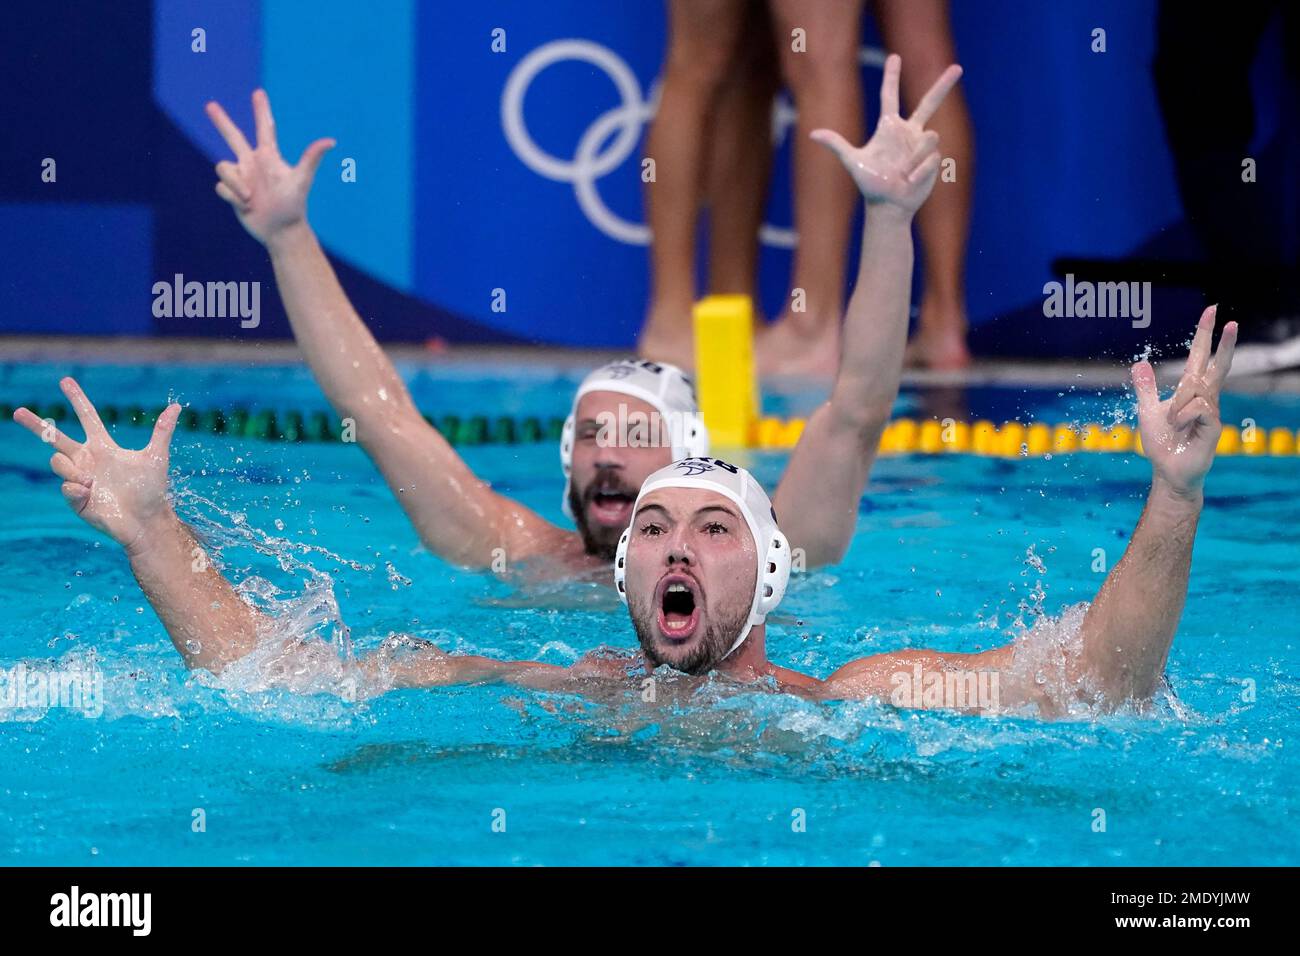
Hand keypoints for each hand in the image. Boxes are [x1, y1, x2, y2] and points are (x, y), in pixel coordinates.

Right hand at [13, 378, 182, 552]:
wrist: (147, 520)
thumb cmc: (152, 489)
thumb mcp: (156, 457)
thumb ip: (162, 431)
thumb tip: (177, 406)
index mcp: (103, 447)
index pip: (86, 417)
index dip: (77, 399)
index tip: (65, 380)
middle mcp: (87, 460)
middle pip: (55, 438)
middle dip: (36, 425)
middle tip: (17, 411)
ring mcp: (78, 478)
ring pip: (58, 462)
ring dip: (72, 469)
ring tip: (93, 482)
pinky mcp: (75, 498)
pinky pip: (67, 486)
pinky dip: (78, 488)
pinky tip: (91, 493)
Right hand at [206, 89, 334, 244]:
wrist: (281, 231)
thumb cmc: (294, 206)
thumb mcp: (301, 180)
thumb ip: (311, 159)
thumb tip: (331, 141)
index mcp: (269, 156)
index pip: (265, 127)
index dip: (261, 110)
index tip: (259, 93)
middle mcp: (253, 162)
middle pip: (233, 136)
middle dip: (221, 121)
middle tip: (209, 105)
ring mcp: (242, 176)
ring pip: (223, 168)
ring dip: (236, 185)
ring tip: (252, 198)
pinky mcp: (232, 191)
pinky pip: (221, 187)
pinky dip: (233, 197)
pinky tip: (246, 206)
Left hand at [811, 55, 960, 215]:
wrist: (889, 205)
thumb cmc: (870, 184)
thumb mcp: (853, 162)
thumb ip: (836, 144)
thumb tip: (812, 134)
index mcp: (889, 127)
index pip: (889, 96)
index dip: (892, 76)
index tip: (895, 57)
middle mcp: (908, 131)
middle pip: (929, 102)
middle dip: (944, 85)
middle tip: (958, 67)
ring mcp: (923, 144)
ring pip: (930, 137)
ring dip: (915, 158)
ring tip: (903, 172)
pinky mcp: (934, 158)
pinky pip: (932, 157)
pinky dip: (919, 171)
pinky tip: (911, 180)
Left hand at [1132, 306, 1237, 496]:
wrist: (1168, 470)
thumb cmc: (1162, 443)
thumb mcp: (1147, 411)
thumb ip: (1146, 388)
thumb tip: (1139, 363)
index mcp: (1191, 391)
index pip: (1200, 358)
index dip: (1205, 335)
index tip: (1211, 313)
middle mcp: (1205, 397)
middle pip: (1216, 365)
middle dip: (1224, 343)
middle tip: (1231, 320)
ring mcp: (1212, 411)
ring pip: (1195, 389)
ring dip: (1177, 405)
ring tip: (1173, 425)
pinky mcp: (1214, 424)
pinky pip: (1197, 407)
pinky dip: (1182, 415)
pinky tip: (1180, 428)